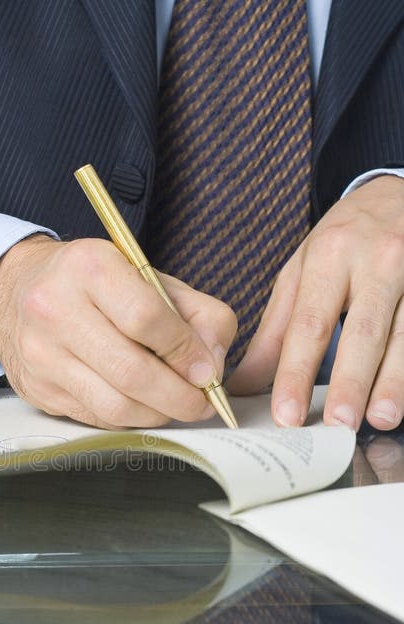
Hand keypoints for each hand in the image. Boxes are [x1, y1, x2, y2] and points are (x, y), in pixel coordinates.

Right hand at [0, 235, 236, 427]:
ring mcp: (41, 353)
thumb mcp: (150, 278)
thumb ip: (198, 314)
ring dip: (156, 414)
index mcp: (90, 268)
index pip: (147, 318)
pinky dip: (129, 418)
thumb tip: (212, 366)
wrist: (15, 292)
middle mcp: (55, 308)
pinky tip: (141, 405)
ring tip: (174, 406)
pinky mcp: (37, 388)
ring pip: (114, 404)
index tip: (207, 372)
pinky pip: (96, 417)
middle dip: (178, 396)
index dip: (185, 352)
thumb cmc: (96, 286)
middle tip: (200, 404)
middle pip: (131, 371)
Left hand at [228, 175, 403, 431]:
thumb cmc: (344, 242)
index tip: (287, 413)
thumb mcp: (301, 272)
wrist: (398, 193)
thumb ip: (275, 333)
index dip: (297, 372)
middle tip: (338, 424)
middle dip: (350, 381)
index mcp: (330, 256)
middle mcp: (377, 260)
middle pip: (362, 331)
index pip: (309, 323)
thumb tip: (242, 385)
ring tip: (380, 418)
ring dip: (393, 381)